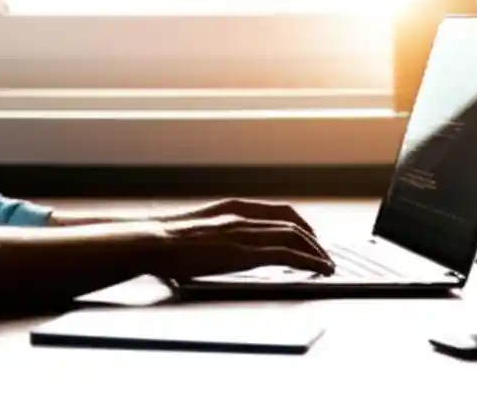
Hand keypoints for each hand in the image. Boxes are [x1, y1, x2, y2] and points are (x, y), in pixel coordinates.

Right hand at [155, 214, 334, 279]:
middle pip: (291, 222)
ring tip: (327, 265)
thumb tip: (212, 246)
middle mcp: (241, 216)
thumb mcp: (191, 229)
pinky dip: (309, 261)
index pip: (276, 211)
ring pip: (294, 236)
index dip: (299, 224)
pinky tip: (319, 270)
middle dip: (313, 239)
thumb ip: (210, 233)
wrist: (149, 242)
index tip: (309, 236)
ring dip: (316, 251)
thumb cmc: (161, 240)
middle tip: (323, 254)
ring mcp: (243, 233)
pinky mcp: (244, 253)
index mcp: (230, 208)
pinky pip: (287, 255)